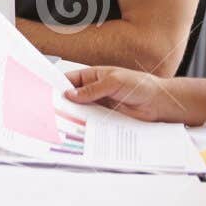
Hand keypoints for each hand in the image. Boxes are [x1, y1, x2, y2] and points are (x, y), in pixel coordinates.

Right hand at [63, 65, 186, 123]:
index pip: (70, 79)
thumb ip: (92, 89)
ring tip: (62, 122)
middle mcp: (94, 91)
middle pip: (73, 97)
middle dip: (63, 102)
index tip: (47, 93)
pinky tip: (79, 129)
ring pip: (80, 110)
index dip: (58, 85)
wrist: (158, 103)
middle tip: (51, 110)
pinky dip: (85, 125)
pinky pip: (91, 122)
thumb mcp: (113, 82)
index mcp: (93, 76)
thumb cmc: (140, 85)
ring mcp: (99, 105)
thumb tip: (71, 94)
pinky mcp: (105, 118)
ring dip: (74, 115)